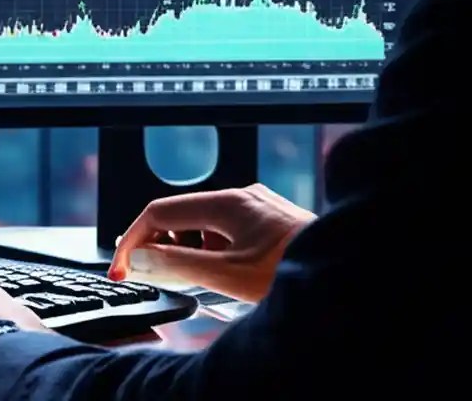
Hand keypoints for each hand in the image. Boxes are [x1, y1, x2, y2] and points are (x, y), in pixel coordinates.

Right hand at [108, 184, 315, 302]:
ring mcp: (259, 207)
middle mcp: (243, 197)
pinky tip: (225, 274)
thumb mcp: (229, 276)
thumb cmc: (299, 275)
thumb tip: (138, 258)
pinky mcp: (270, 221)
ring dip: (188, 249)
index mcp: (229, 202)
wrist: (353, 276)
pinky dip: (212, 250)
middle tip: (153, 276)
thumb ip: (176, 265)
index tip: (123, 268)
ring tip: (199, 279)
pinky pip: (226, 230)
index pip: (160, 212)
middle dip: (160, 245)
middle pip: (180, 214)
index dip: (134, 241)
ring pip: (203, 223)